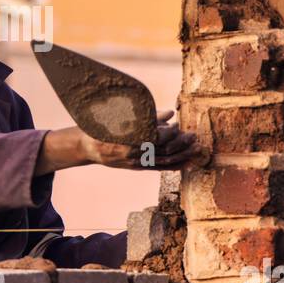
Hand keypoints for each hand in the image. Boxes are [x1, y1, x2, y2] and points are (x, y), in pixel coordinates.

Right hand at [36, 110, 200, 174]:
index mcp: (126, 141)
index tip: (178, 124)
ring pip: (163, 162)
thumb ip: (145, 116)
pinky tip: (186, 163)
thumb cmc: (103, 127)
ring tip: (196, 150)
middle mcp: (132, 155)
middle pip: (161, 151)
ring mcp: (135, 163)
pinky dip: (173, 166)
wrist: (87, 147)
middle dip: (180, 145)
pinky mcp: (136, 167)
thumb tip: (170, 114)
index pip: (153, 139)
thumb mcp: (118, 118)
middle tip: (194, 137)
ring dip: (181, 156)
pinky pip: (158, 168)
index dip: (168, 133)